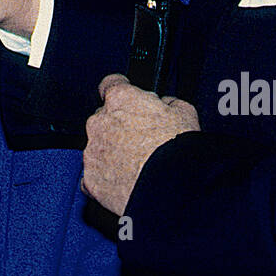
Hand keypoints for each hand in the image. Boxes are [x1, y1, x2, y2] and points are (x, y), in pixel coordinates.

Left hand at [81, 74, 199, 215]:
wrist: (170, 190)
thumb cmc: (177, 151)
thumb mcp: (185, 113)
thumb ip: (169, 102)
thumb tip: (166, 103)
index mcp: (121, 99)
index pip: (111, 84)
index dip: (121, 91)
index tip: (125, 98)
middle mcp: (100, 121)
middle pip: (103, 119)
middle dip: (118, 127)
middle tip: (140, 141)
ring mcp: (92, 151)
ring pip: (98, 148)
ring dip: (111, 153)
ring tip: (135, 166)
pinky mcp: (90, 178)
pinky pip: (93, 176)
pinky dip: (105, 178)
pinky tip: (123, 182)